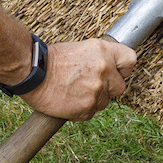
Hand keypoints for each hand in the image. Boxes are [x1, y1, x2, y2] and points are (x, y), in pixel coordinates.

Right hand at [22, 38, 137, 120]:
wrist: (32, 72)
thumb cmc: (51, 60)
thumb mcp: (81, 49)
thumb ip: (100, 58)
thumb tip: (111, 68)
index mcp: (104, 51)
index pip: (130, 61)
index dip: (123, 70)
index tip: (116, 73)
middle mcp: (104, 69)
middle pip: (120, 87)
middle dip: (107, 89)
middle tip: (88, 86)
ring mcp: (97, 90)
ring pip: (104, 103)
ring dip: (92, 101)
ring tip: (73, 92)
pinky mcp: (87, 108)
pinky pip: (90, 114)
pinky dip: (80, 111)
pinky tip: (67, 101)